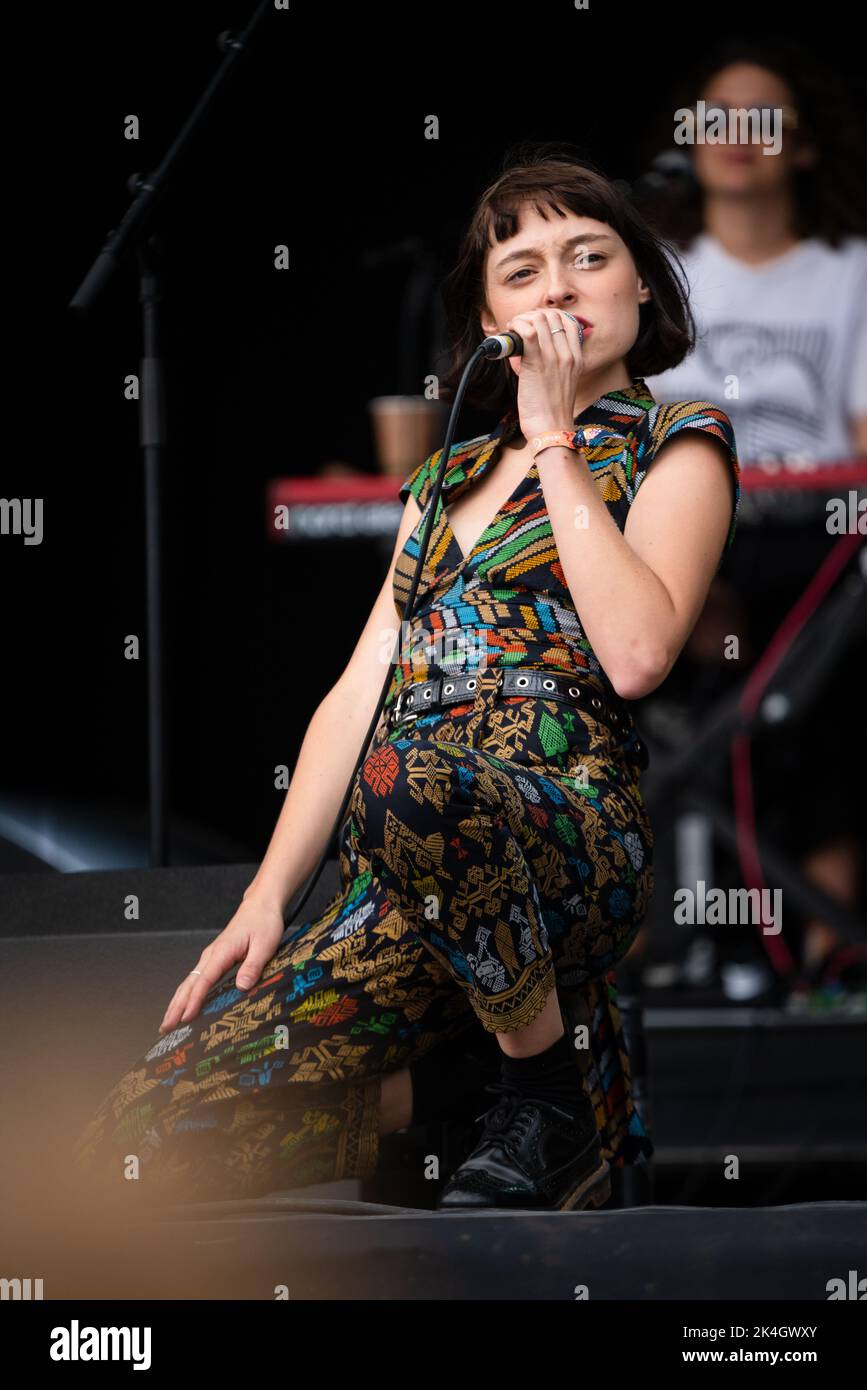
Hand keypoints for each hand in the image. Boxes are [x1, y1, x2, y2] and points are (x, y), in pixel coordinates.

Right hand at [157, 894, 286, 1034]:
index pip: (204, 981)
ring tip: (168, 1022)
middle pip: (188, 984)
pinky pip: (197, 979)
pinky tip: (184, 1005)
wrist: (260, 905)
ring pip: (189, 982)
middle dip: (175, 1007)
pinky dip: (187, 994)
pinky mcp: (214, 958)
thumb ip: (253, 966)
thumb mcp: (265, 945)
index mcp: (221, 952)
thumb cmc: (263, 922)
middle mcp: (211, 955)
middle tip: (165, 1028)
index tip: (186, 1018)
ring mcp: (211, 956)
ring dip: (177, 1002)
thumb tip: (242, 987)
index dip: (194, 1001)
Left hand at [505, 308, 585, 441]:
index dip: (548, 316)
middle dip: (531, 315)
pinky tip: (510, 334)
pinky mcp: (538, 363)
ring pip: (539, 319)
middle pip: (552, 316)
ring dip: (521, 320)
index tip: (534, 325)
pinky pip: (528, 332)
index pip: (568, 321)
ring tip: (512, 331)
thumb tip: (529, 350)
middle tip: (518, 328)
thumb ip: (554, 365)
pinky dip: (516, 327)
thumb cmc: (551, 412)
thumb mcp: (561, 384)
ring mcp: (555, 358)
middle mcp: (568, 354)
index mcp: (577, 358)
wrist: (551, 430)